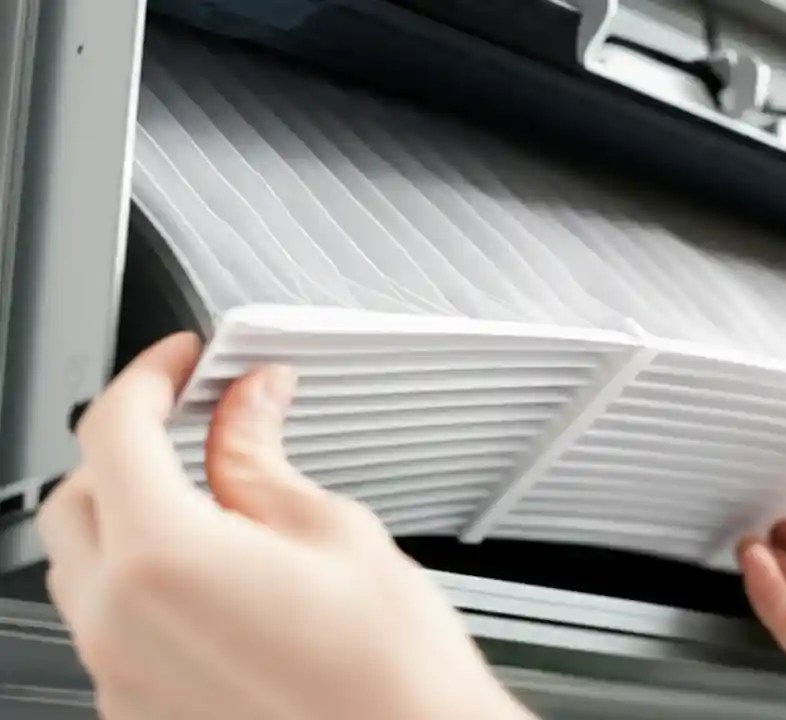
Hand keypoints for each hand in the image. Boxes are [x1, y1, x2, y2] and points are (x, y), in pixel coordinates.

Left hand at [37, 333, 532, 719]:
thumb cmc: (391, 672)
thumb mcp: (334, 530)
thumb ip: (263, 458)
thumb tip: (250, 404)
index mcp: (164, 557)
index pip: (114, 430)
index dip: (152, 377)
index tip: (185, 364)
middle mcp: (119, 623)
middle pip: (78, 496)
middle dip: (129, 445)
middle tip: (195, 420)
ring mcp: (120, 678)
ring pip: (83, 565)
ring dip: (127, 514)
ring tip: (206, 498)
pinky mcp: (136, 714)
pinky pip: (108, 627)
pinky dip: (141, 582)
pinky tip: (210, 575)